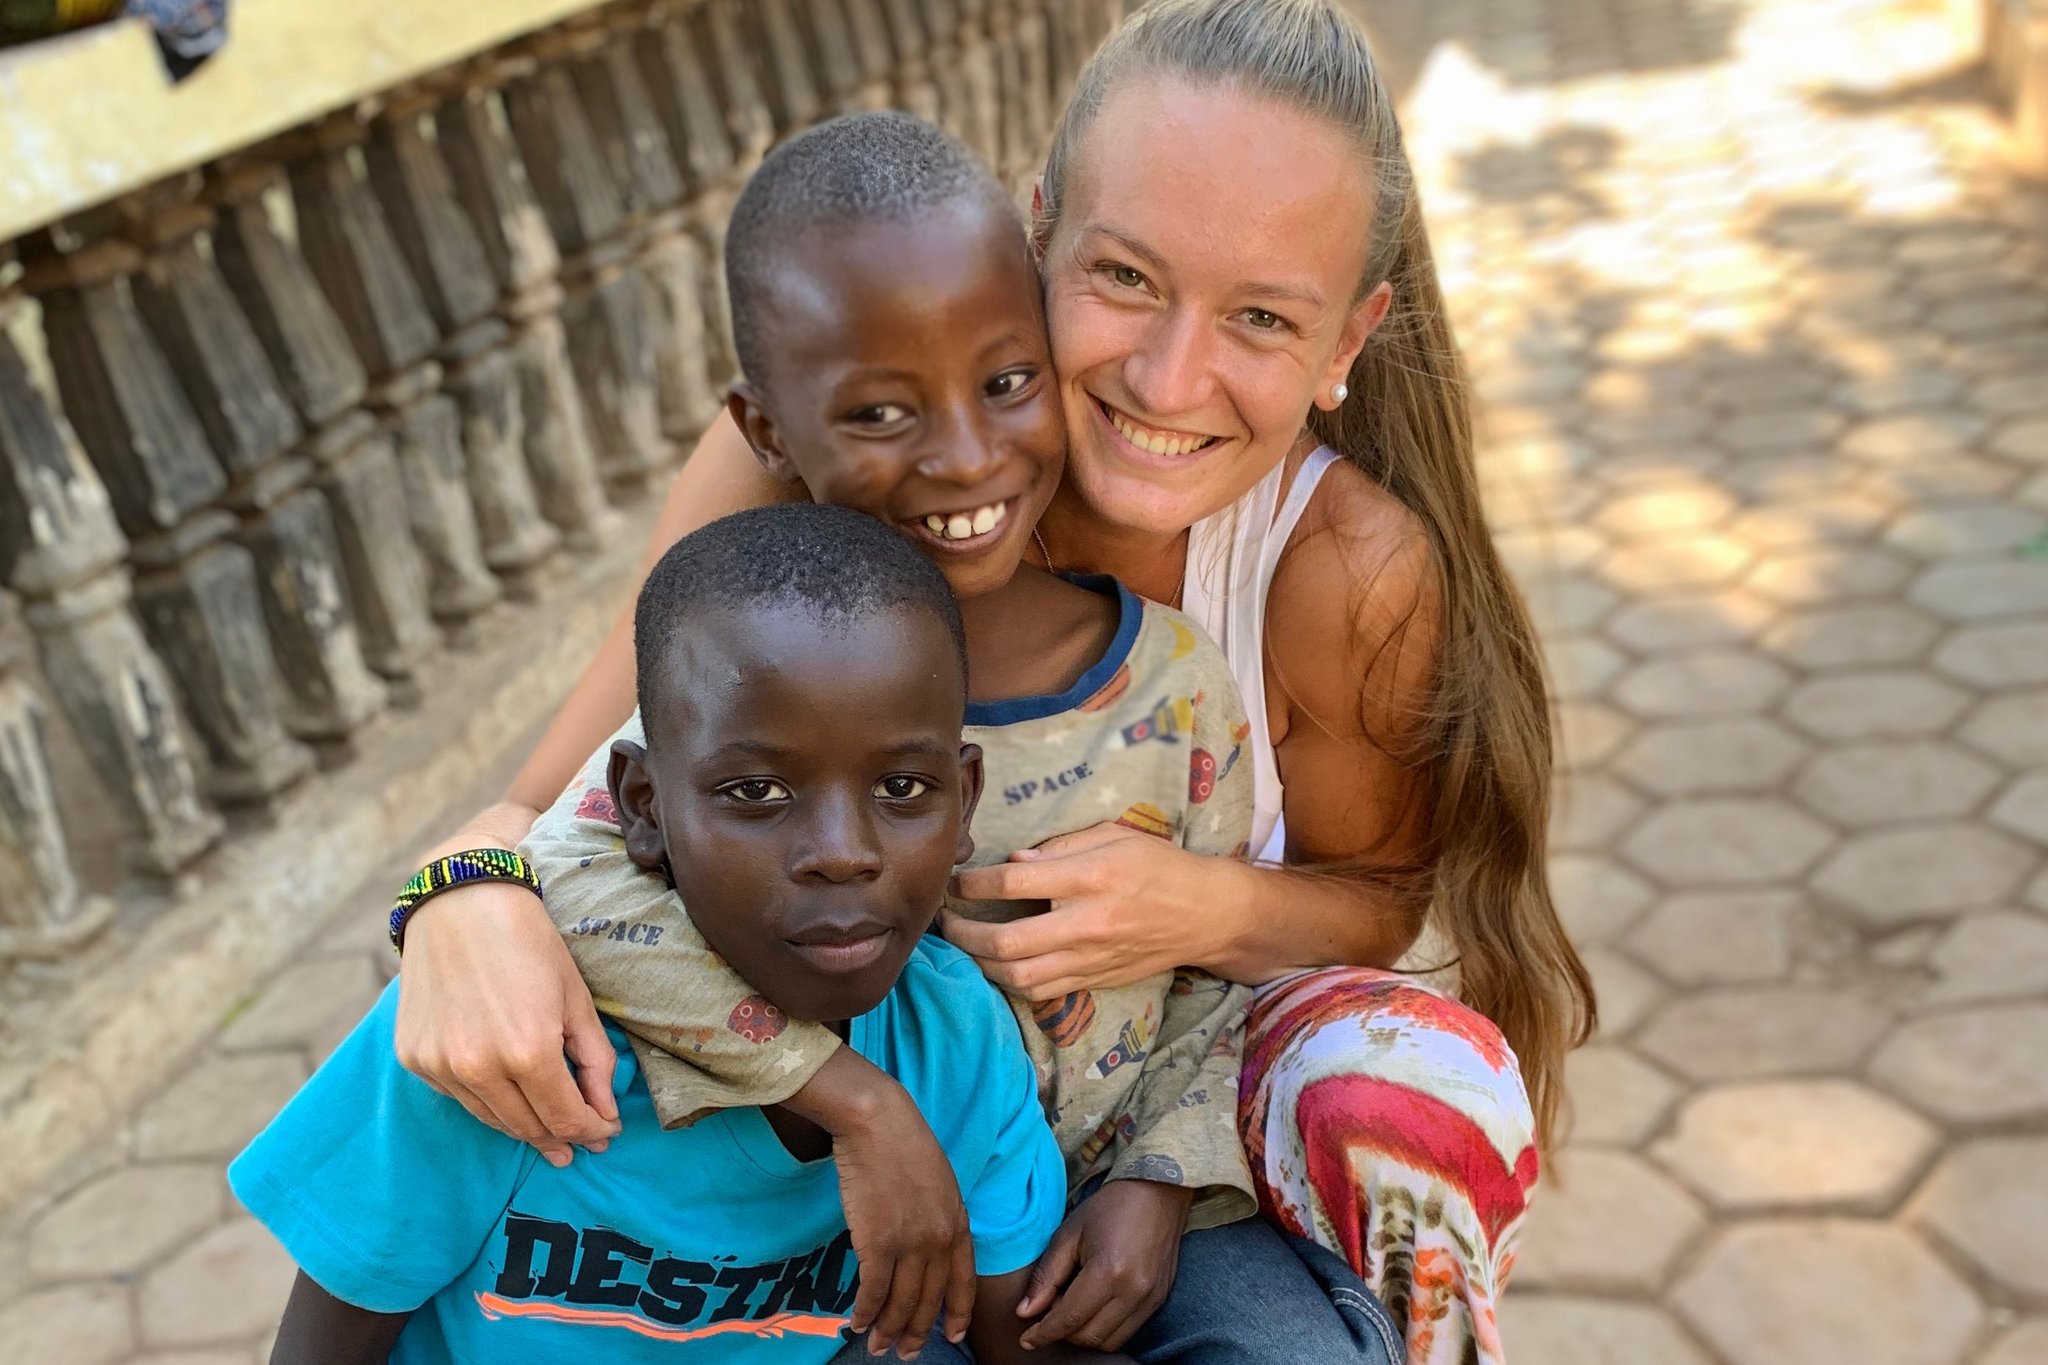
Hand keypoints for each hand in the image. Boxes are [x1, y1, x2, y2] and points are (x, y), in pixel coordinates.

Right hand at [395, 878, 620, 1165]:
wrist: (460, 901)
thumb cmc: (528, 941)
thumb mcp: (575, 998)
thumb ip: (594, 1061)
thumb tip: (605, 1113)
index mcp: (528, 1052)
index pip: (564, 1117)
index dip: (591, 1130)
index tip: (608, 1132)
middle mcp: (478, 1067)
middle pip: (527, 1126)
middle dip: (561, 1137)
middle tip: (582, 1144)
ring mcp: (440, 1065)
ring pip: (490, 1119)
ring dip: (523, 1126)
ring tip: (548, 1132)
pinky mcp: (414, 1058)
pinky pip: (458, 1096)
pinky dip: (485, 1100)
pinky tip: (505, 1093)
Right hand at [827, 1075, 976, 1358]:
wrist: (878, 1122)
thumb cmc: (903, 1142)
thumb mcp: (938, 1180)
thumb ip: (938, 1215)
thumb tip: (925, 1243)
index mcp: (958, 1222)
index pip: (964, 1280)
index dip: (958, 1312)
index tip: (954, 1333)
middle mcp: (939, 1239)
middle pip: (931, 1299)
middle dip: (919, 1331)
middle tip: (907, 1353)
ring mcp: (910, 1244)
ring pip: (902, 1303)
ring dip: (890, 1330)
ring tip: (880, 1347)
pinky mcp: (878, 1243)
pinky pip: (874, 1291)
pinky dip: (866, 1313)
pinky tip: (859, 1324)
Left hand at [945, 824, 1234, 1000]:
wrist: (1207, 915)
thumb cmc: (1161, 866)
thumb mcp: (1117, 835)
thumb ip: (1063, 846)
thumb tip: (1015, 862)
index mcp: (1092, 877)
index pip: (1015, 883)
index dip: (974, 881)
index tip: (956, 879)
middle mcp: (1088, 922)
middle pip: (1007, 941)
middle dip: (964, 933)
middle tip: (944, 919)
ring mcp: (1091, 958)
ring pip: (1019, 976)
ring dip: (980, 963)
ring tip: (962, 945)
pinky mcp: (1095, 980)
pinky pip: (1042, 991)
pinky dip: (1010, 981)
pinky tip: (995, 965)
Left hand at [1016, 1180, 1193, 1350]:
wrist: (1157, 1192)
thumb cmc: (1109, 1208)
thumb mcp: (1069, 1234)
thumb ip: (1047, 1277)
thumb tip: (1025, 1313)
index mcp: (1108, 1272)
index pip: (1068, 1320)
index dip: (1043, 1334)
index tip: (1026, 1339)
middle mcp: (1133, 1292)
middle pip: (1088, 1337)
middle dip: (1062, 1332)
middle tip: (1050, 1308)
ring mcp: (1150, 1299)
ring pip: (1109, 1342)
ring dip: (1084, 1334)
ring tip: (1072, 1306)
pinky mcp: (1159, 1300)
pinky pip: (1127, 1332)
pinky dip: (1105, 1329)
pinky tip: (1094, 1306)